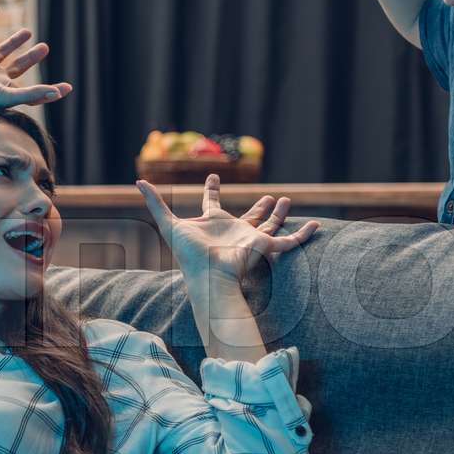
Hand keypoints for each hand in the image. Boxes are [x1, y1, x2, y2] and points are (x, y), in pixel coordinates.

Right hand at [0, 5, 72, 109]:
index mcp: (4, 89)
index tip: (68, 87)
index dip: (49, 90)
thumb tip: (57, 92)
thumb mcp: (6, 95)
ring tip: (28, 32)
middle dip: (31, 58)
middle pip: (18, 66)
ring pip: (1, 50)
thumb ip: (31, 94)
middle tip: (44, 48)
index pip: (32, 90)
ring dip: (14, 41)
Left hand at [137, 175, 319, 283]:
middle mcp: (234, 231)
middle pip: (249, 215)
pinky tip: (316, 226)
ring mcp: (251, 239)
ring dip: (279, 212)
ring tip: (287, 200)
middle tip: (270, 196)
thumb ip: (154, 202)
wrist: (208, 276)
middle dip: (260, 206)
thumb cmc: (188, 255)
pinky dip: (304, 235)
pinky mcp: (266, 247)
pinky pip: (289, 242)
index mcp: (213, 223)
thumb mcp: (168, 224)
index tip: (214, 176)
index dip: (213, 190)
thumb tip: (137, 180)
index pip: (213, 203)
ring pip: (270, 223)